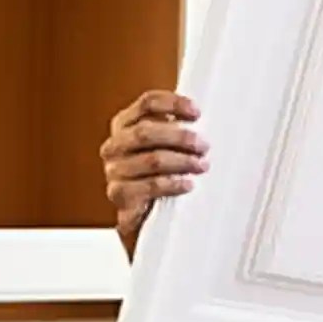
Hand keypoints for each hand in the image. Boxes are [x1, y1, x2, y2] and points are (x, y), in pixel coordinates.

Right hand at [99, 90, 210, 237]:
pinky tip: (189, 184)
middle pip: (146, 132)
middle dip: (180, 137)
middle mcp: (115, 146)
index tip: (197, 112)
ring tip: (202, 166)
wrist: (145, 218)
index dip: (173, 103)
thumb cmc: (160, 175)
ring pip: (152, 159)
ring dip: (182, 161)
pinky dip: (173, 183)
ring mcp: (115, 170)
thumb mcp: (166, 147)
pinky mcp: (120, 195)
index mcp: (125, 125)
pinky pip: (150, 185)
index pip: (147, 103)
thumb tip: (207, 117)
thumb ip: (177, 129)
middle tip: (204, 146)